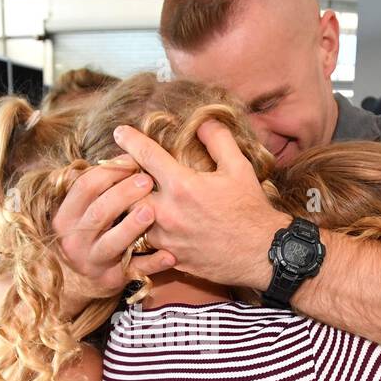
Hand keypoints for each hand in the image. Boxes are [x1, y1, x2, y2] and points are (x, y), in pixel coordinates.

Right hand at [50, 159, 176, 315]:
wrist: (75, 281)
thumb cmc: (87, 232)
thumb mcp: (79, 211)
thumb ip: (93, 187)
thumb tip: (119, 153)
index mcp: (66, 216)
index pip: (85, 187)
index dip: (109, 171)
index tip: (131, 160)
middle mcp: (75, 240)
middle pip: (99, 212)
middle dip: (123, 194)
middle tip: (147, 180)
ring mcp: (93, 261)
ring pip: (112, 243)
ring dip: (131, 227)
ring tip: (151, 211)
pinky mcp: (112, 280)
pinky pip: (134, 271)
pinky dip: (153, 263)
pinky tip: (170, 254)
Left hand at [112, 121, 289, 289]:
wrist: (261, 253)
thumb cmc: (250, 210)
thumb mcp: (239, 168)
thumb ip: (218, 140)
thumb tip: (203, 122)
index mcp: (182, 185)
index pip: (145, 154)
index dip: (130, 139)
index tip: (120, 132)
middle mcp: (168, 212)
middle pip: (127, 190)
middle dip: (123, 177)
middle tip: (123, 170)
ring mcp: (166, 238)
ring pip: (131, 218)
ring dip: (130, 206)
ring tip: (132, 197)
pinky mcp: (169, 258)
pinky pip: (143, 244)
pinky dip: (140, 232)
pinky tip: (144, 225)